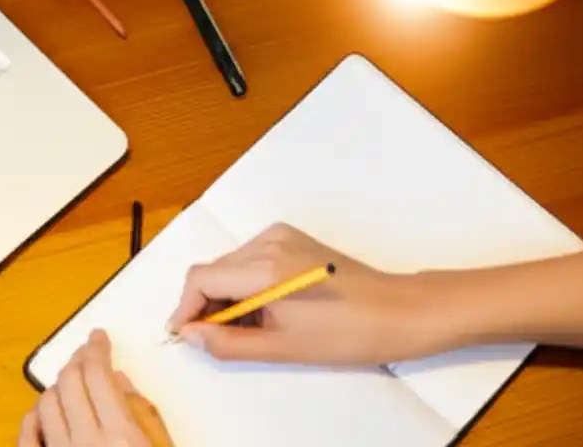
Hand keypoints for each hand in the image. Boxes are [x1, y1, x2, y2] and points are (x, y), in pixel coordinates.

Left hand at [19, 329, 169, 446]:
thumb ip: (144, 415)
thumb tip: (118, 381)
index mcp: (121, 435)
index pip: (98, 374)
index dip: (96, 349)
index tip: (98, 338)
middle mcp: (87, 443)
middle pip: (69, 382)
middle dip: (77, 360)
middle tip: (86, 353)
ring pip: (46, 403)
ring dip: (58, 386)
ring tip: (71, 382)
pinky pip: (26, 437)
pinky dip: (32, 418)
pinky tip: (42, 411)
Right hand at [168, 223, 436, 365]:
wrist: (398, 311)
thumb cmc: (347, 334)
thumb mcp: (282, 347)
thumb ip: (228, 342)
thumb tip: (190, 335)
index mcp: (265, 269)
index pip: (200, 279)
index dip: (185, 308)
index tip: (183, 333)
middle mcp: (268, 243)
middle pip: (212, 270)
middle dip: (205, 304)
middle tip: (214, 337)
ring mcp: (280, 236)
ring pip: (229, 264)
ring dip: (225, 294)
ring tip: (245, 325)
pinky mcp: (291, 237)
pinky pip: (249, 258)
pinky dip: (244, 283)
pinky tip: (262, 307)